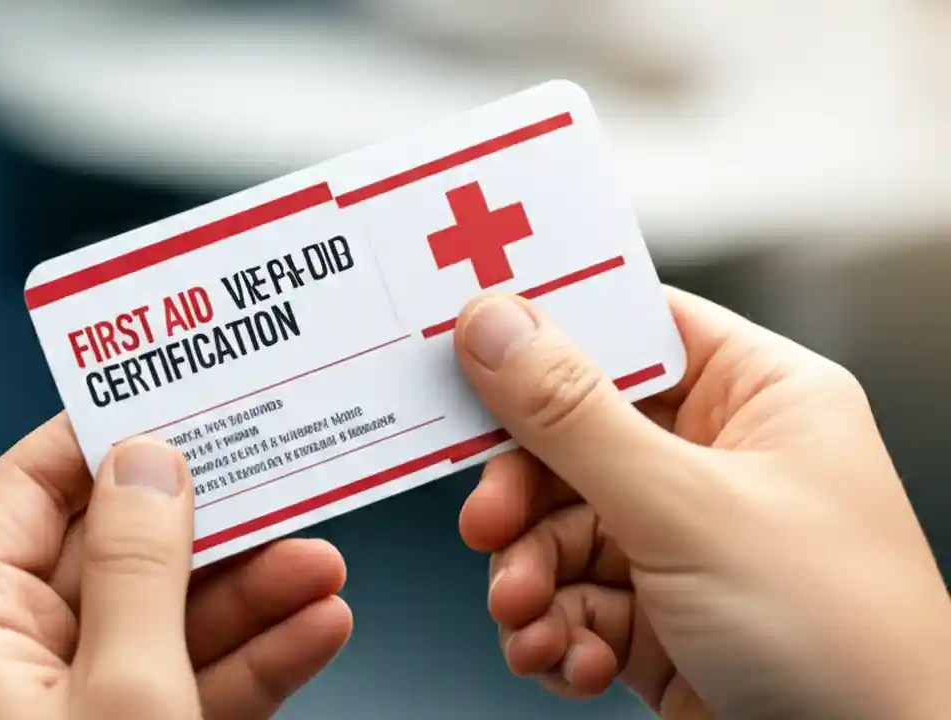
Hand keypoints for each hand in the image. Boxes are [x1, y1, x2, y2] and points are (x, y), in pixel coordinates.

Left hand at [0, 415, 352, 718]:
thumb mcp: (124, 693)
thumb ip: (136, 568)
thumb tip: (145, 460)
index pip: (27, 493)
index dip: (98, 436)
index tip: (173, 395)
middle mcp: (14, 667)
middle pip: (116, 553)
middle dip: (209, 520)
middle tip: (276, 467)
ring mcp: (80, 714)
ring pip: (171, 619)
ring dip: (253, 589)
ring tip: (323, 555)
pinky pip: (198, 685)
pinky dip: (260, 656)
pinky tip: (318, 624)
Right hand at [454, 289, 949, 718]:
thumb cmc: (845, 638)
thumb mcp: (688, 509)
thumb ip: (576, 418)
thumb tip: (494, 326)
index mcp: (758, 399)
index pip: (634, 330)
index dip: (549, 332)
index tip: (467, 346)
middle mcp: (720, 463)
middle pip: (574, 439)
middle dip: (522, 496)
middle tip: (488, 526)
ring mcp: (687, 543)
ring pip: (560, 529)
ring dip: (529, 577)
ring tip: (528, 618)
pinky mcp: (661, 619)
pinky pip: (574, 600)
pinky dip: (556, 631)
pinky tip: (569, 660)